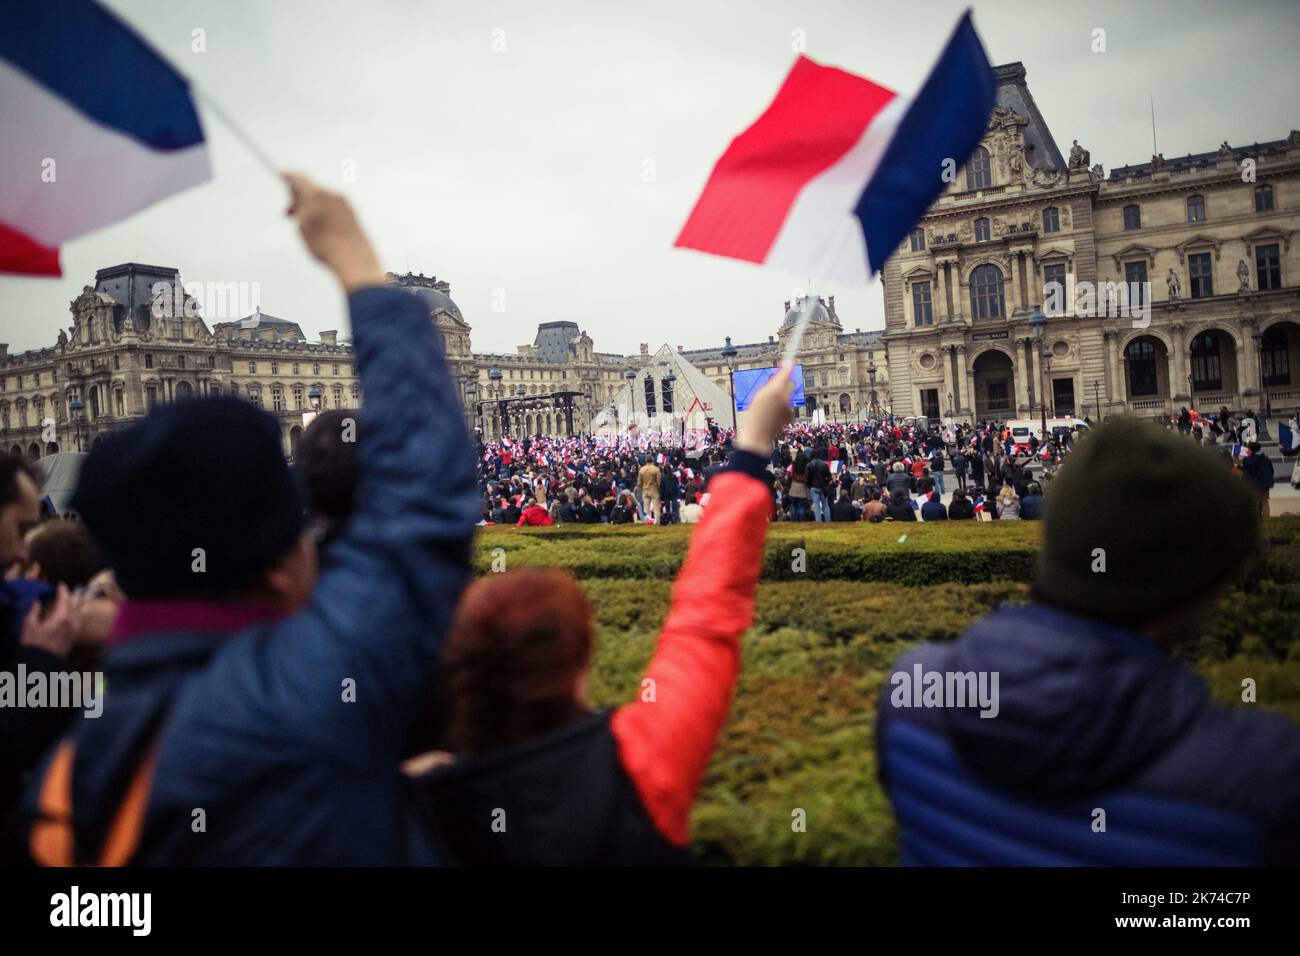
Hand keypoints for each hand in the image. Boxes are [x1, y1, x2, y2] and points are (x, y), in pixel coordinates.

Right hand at [19, 584, 79, 658]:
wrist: (41, 664)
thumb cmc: (34, 645)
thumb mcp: (29, 626)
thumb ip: (33, 611)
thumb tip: (37, 602)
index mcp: (63, 617)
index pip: (65, 599)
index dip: (63, 590)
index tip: (60, 584)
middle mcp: (73, 623)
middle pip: (74, 604)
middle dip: (70, 596)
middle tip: (64, 591)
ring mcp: (75, 631)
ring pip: (78, 613)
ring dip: (74, 605)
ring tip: (68, 600)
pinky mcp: (74, 638)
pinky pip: (78, 621)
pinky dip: (75, 614)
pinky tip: (71, 614)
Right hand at [284, 173, 384, 291]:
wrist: (354, 261)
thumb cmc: (327, 247)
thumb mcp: (303, 227)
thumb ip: (298, 206)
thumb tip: (296, 196)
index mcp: (317, 195)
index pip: (299, 178)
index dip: (288, 177)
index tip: (283, 176)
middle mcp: (333, 195)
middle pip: (312, 189)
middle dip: (300, 199)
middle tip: (290, 213)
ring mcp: (346, 204)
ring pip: (324, 199)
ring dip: (313, 207)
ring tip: (307, 226)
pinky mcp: (354, 214)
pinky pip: (335, 208)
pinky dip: (326, 213)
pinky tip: (323, 229)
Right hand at [734, 365, 794, 455]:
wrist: (757, 435)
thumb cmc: (754, 415)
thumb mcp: (758, 396)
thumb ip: (770, 384)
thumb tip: (779, 376)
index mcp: (775, 390)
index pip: (786, 373)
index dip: (788, 366)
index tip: (788, 361)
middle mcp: (785, 397)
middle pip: (790, 383)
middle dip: (785, 381)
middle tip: (775, 384)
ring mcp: (789, 407)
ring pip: (788, 395)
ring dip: (782, 396)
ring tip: (769, 405)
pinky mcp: (790, 414)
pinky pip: (788, 405)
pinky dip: (783, 406)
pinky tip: (773, 413)